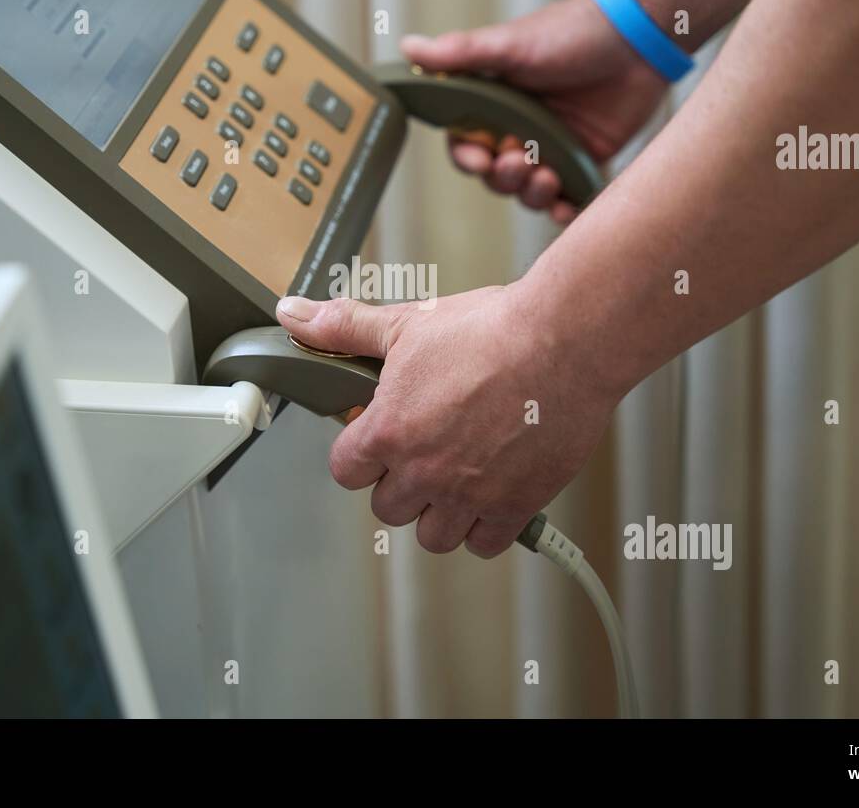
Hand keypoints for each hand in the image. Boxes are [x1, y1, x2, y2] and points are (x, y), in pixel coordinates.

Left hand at [275, 285, 615, 556]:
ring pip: (433, 536)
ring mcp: (469, 494)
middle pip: (388, 509)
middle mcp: (424, 471)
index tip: (376, 441)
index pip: (345, 471)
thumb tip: (295, 315)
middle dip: (399, 484)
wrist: (564, 340)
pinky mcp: (515, 505)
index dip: (359, 454)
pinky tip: (491, 497)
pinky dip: (485, 528)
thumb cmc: (492, 331)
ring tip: (454, 479)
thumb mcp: (407, 322)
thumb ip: (345, 327)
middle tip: (422, 454)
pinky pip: (484, 544)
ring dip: (438, 513)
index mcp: (389, 431)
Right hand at [401, 0, 668, 223]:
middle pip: (496, 175)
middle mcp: (520, 128)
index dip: (467, 158)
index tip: (478, 159)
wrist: (637, 36)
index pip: (466, 144)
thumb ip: (459, 54)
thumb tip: (406, 48)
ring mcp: (553, 147)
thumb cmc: (571, 33)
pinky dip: (563, 209)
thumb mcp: (509, 44)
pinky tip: (565, 208)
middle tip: (520, 161)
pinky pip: (568, 197)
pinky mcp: (585, 159)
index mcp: (495, 104)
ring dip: (532, 192)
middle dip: (503, 177)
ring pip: (528, 190)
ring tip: (548, 174)